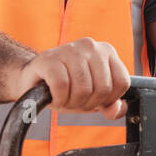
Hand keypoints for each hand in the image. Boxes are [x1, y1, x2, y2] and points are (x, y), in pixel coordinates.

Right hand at [14, 37, 130, 120]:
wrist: (32, 78)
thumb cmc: (66, 86)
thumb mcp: (92, 97)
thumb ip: (110, 105)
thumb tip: (116, 109)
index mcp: (106, 52)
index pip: (122, 82)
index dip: (109, 99)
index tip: (95, 100)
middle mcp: (90, 46)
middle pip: (103, 89)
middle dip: (88, 103)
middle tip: (75, 100)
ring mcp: (70, 49)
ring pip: (83, 88)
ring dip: (72, 102)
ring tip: (64, 98)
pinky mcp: (49, 58)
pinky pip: (61, 86)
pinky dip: (58, 98)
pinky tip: (54, 96)